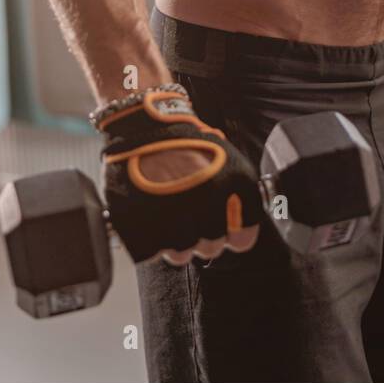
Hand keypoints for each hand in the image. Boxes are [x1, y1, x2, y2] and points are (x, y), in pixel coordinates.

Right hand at [95, 87, 261, 264]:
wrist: (141, 128)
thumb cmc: (183, 140)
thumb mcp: (227, 159)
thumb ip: (239, 196)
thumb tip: (240, 223)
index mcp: (233, 199)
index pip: (242, 240)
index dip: (231, 232)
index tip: (222, 222)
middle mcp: (208, 219)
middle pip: (210, 248)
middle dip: (201, 232)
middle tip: (186, 208)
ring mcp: (175, 231)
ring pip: (181, 254)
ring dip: (174, 237)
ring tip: (165, 208)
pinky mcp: (144, 237)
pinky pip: (152, 251)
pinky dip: (149, 238)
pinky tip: (149, 213)